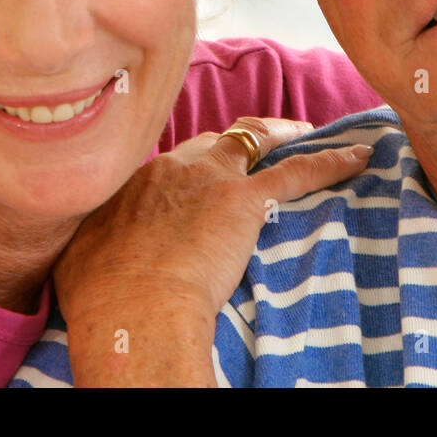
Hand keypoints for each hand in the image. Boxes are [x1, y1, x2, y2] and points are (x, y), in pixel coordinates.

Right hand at [56, 116, 370, 385]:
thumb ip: (90, 242)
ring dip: (280, 133)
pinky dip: (329, 162)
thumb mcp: (79, 257)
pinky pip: (296, 172)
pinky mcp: (245, 200)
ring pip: (253, 139)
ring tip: (304, 132)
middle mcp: (173, 168)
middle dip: (233, 141)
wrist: (131, 305)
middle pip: (210, 141)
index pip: (170, 160)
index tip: (200, 174)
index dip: (190, 165)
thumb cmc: (100, 294)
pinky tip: (358, 156)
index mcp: (134, 181)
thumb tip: (85, 253)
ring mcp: (211, 179)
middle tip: (254, 143)